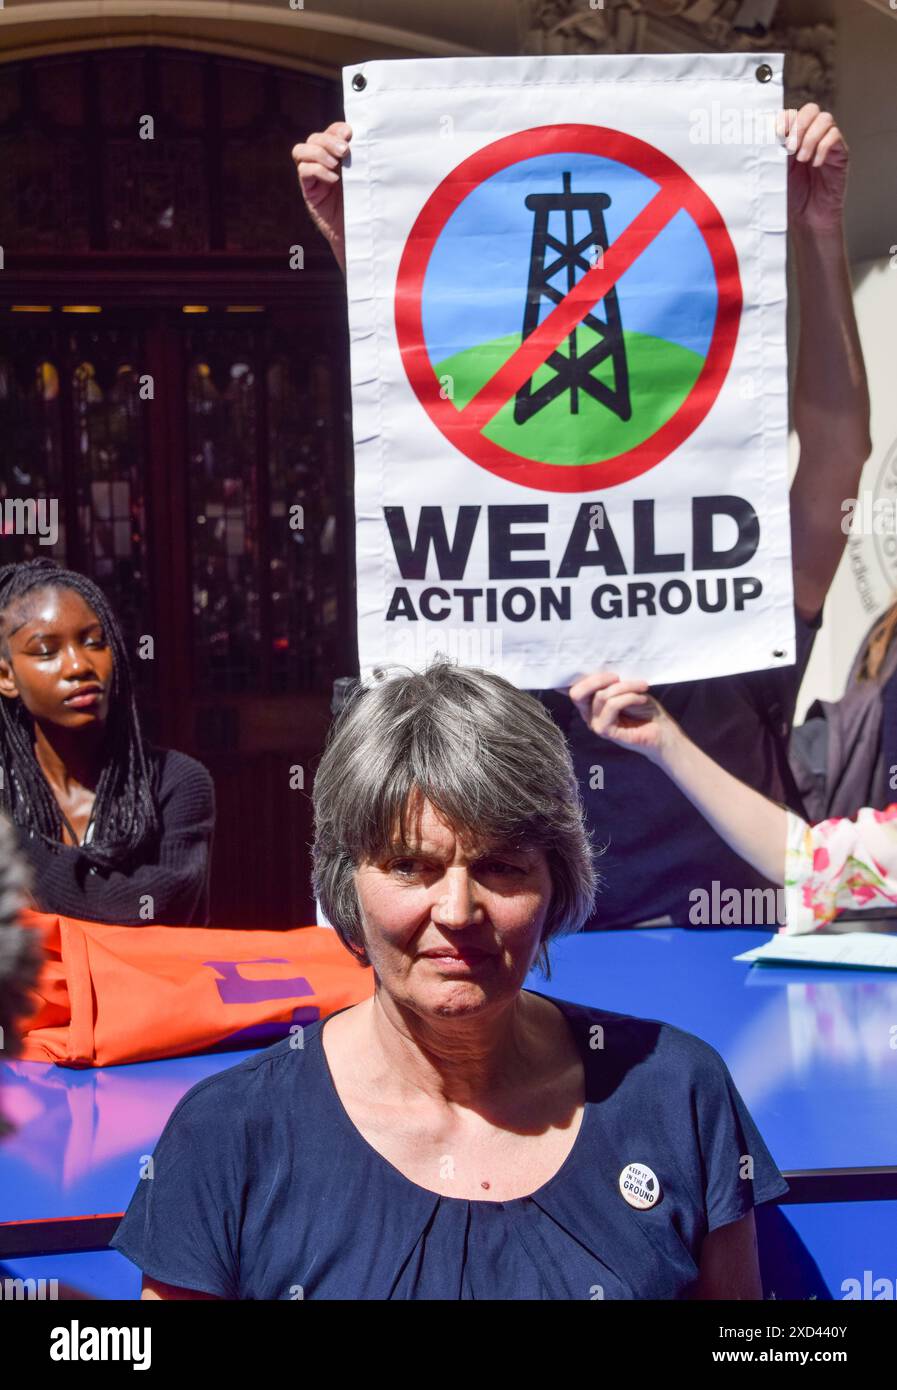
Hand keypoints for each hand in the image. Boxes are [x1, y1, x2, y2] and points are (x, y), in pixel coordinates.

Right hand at [292, 121, 351, 271]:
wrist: (360, 232)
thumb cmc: (367, 203)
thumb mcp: (366, 176)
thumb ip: (363, 158)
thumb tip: (364, 137)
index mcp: (338, 156)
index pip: (330, 132)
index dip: (336, 129)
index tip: (350, 134)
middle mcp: (323, 163)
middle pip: (314, 138)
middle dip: (328, 140)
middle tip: (345, 151)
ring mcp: (313, 176)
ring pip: (301, 150)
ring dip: (318, 152)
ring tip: (335, 164)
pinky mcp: (308, 190)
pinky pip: (303, 171)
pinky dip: (317, 170)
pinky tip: (332, 179)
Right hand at [567, 671, 676, 761]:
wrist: (663, 730)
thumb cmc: (645, 707)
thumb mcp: (625, 688)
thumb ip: (610, 681)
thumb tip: (601, 664)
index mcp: (590, 702)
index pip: (572, 689)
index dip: (571, 677)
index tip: (587, 666)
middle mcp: (588, 714)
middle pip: (577, 692)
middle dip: (597, 679)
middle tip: (617, 676)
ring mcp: (595, 724)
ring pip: (602, 696)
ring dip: (625, 687)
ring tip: (642, 687)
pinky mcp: (605, 731)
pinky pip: (612, 706)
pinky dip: (629, 697)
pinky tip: (642, 698)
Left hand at [778, 104, 847, 234]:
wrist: (807, 219)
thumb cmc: (790, 198)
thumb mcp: (775, 173)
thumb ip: (770, 155)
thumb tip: (758, 139)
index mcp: (793, 138)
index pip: (792, 114)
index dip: (785, 119)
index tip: (776, 135)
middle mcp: (811, 136)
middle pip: (811, 110)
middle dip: (799, 125)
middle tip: (789, 149)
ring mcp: (827, 143)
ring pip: (825, 119)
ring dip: (811, 137)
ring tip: (802, 159)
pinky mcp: (840, 154)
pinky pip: (835, 137)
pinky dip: (823, 148)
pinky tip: (815, 164)